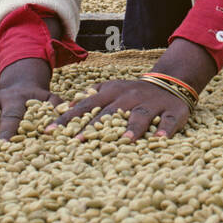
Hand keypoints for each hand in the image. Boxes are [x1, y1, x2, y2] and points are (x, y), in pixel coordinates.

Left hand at [47, 77, 191, 140]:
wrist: (170, 82)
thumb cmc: (134, 92)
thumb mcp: (111, 88)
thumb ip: (91, 95)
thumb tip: (67, 105)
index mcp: (112, 93)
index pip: (85, 106)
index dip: (67, 118)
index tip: (50, 131)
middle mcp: (129, 97)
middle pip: (110, 112)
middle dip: (95, 126)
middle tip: (79, 141)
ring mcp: (152, 103)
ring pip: (140, 115)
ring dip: (133, 127)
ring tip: (125, 140)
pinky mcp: (173, 111)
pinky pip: (169, 120)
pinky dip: (165, 129)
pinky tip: (159, 139)